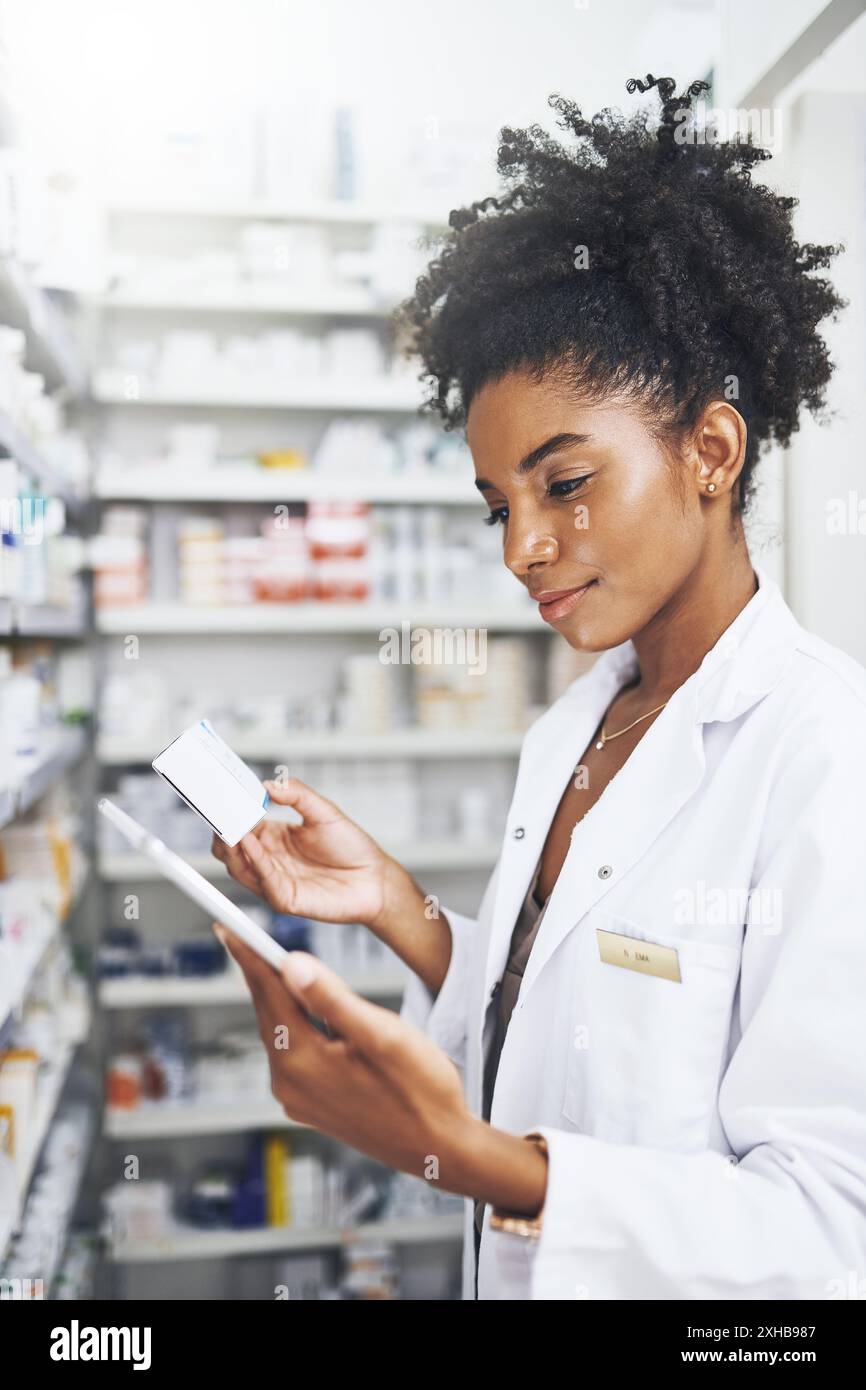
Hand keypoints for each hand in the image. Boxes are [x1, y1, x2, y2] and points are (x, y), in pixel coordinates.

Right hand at [210, 777, 409, 933]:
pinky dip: (254, 861)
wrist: (374, 878)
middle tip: (222, 813)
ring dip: (232, 847)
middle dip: (222, 832)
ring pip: (237, 867)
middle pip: (229, 849)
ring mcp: (274, 880)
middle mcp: (268, 859)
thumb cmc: (351, 847)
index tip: (223, 795)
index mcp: (273, 837)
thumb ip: (298, 794)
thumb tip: (270, 784)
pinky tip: (251, 843)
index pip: (240, 825)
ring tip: (233, 827)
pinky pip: (262, 881)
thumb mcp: (324, 811)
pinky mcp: (284, 898)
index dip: (230, 812)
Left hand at [213, 924, 548, 1215]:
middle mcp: (290, 1085)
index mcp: (302, 1062)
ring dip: (283, 1000)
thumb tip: (290, 965)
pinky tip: (311, 1014)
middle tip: (248, 938)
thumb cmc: (421, 1090)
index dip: (248, 956)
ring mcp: (300, 1100)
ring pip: (283, 1033)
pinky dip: (298, 1027)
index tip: (227, 927)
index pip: (267, 994)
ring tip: (279, 968)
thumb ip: (333, 998)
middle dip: (262, 974)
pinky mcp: (313, 1107)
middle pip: (271, 1013)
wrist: (441, 1148)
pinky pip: (295, 1055)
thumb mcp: (381, 1034)